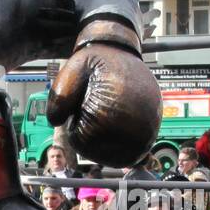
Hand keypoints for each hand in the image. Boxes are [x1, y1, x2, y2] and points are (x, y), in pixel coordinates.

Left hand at [48, 21, 160, 167]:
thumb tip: (57, 121)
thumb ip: (59, 98)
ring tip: (110, 114)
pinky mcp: (152, 135)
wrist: (123, 53)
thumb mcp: (71, 71)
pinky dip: (120, 147)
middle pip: (97, 153)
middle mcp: (133, 129)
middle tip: (98, 107)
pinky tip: (118, 127)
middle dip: (91, 135)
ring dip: (106, 142)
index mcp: (110, 115)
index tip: (84, 103)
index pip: (80, 143)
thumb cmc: (97, 62)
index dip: (76, 124)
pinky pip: (131, 157)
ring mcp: (146, 134)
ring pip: (113, 157)